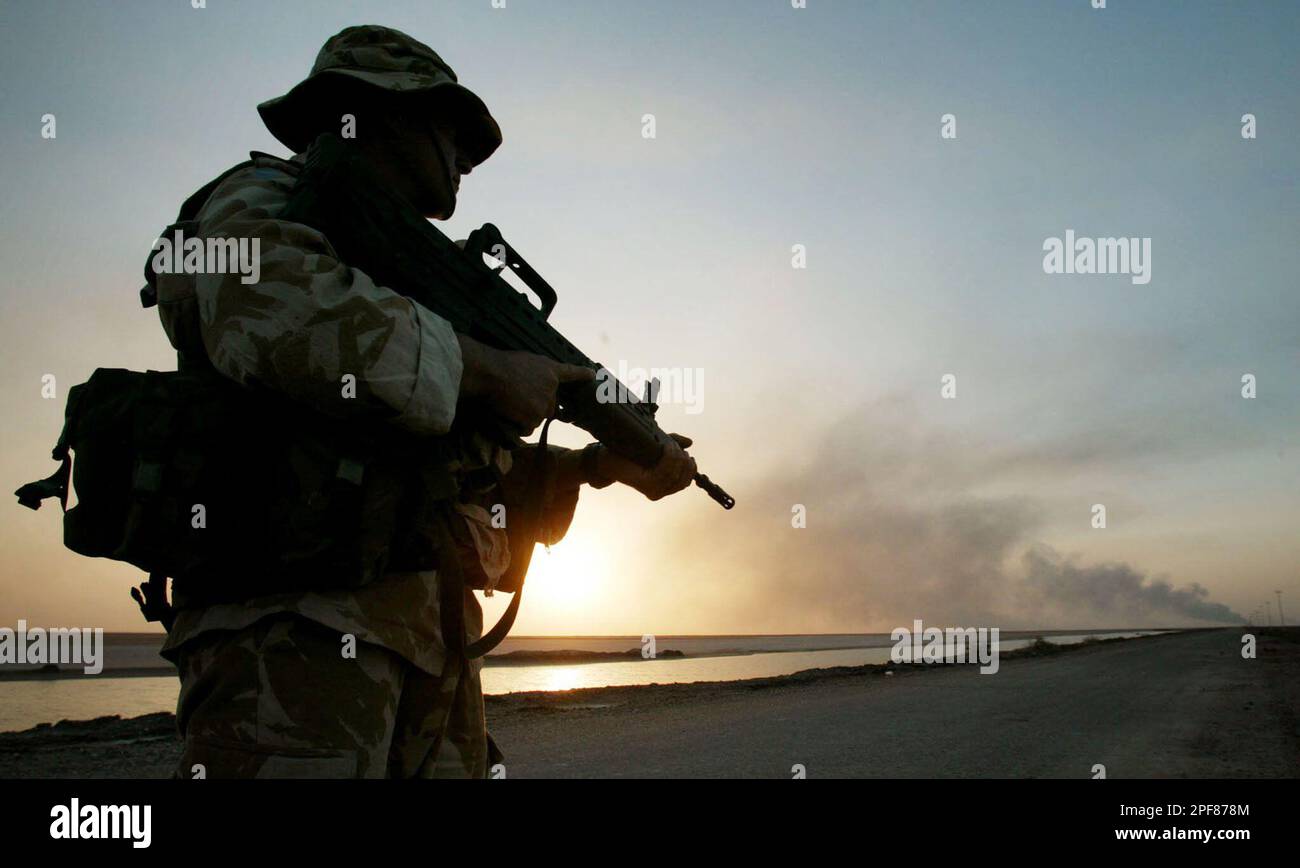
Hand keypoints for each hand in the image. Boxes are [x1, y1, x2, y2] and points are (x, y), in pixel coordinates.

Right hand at [457, 334, 593, 432]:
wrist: (492, 373)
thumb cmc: (502, 364)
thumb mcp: (525, 360)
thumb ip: (536, 371)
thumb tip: (535, 381)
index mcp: (550, 370)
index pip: (571, 373)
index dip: (582, 374)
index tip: (592, 375)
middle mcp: (552, 387)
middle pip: (548, 406)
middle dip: (534, 407)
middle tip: (516, 398)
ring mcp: (546, 402)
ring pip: (537, 417)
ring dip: (524, 416)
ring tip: (509, 403)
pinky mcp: (537, 416)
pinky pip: (527, 428)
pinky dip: (518, 425)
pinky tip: (509, 413)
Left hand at [597, 434, 696, 500]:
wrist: (605, 457)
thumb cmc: (628, 452)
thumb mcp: (655, 447)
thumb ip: (673, 445)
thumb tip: (690, 442)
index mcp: (662, 488)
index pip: (685, 482)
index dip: (690, 468)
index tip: (688, 454)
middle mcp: (658, 493)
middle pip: (683, 479)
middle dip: (684, 461)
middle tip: (676, 446)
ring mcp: (652, 490)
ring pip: (675, 474)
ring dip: (676, 456)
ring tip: (669, 444)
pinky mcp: (645, 485)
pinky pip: (665, 472)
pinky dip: (669, 457)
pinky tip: (666, 446)